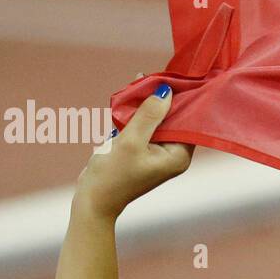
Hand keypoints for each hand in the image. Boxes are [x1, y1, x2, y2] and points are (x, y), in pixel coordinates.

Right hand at [74, 84, 194, 219]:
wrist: (92, 200)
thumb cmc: (112, 175)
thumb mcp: (131, 142)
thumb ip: (149, 116)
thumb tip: (166, 91)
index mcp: (179, 155)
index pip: (187, 120)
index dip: (179, 99)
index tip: (170, 78)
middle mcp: (173, 154)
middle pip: (172, 118)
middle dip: (159, 99)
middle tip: (146, 79)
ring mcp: (157, 153)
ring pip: (156, 120)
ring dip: (145, 105)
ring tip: (135, 85)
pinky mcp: (142, 151)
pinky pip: (144, 127)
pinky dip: (136, 115)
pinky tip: (127, 100)